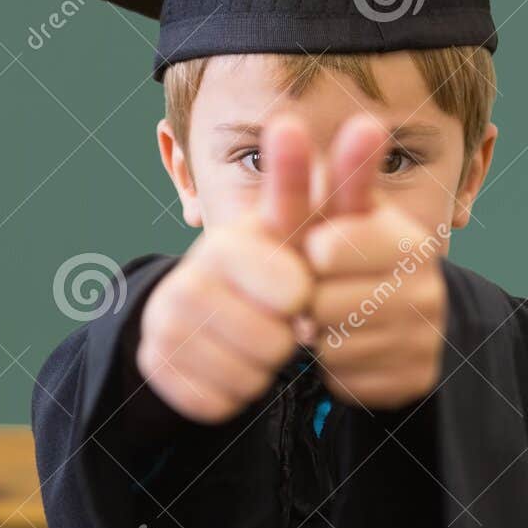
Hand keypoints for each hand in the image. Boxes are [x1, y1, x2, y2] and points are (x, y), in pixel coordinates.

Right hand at [136, 118, 316, 423]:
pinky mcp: (156, 363)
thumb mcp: (312, 228)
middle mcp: (190, 275)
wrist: (198, 314)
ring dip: (265, 368)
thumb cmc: (275, 268)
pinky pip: (217, 401)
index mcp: (231, 240)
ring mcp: (166, 320)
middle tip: (285, 323)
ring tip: (262, 342)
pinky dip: (235, 393)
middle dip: (289, 337)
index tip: (299, 294)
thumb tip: (371, 125)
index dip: (302, 297)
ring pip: (245, 374)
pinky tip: (234, 367)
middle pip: (271, 339)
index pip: (288, 286)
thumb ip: (344, 187)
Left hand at [303, 116, 446, 409]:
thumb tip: (351, 122)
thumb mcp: (348, 213)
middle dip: (309, 298)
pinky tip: (349, 347)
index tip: (317, 249)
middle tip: (316, 289)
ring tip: (330, 316)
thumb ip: (342, 175)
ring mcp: (423, 340)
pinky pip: (345, 379)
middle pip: (325, 304)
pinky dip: (335, 367)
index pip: (333, 247)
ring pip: (333, 345)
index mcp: (409, 240)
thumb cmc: (356, 251)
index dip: (316, 252)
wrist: (409, 319)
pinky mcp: (412, 381)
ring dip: (319, 334)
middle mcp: (426, 289)